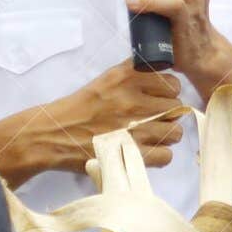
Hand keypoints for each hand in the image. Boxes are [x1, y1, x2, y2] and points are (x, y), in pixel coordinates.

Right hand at [40, 60, 185, 175]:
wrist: (55, 133)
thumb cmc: (79, 107)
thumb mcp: (105, 80)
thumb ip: (132, 76)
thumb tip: (161, 80)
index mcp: (126, 78)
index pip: (172, 82)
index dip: (168, 92)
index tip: (159, 98)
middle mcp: (134, 100)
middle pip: (176, 107)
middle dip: (168, 114)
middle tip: (154, 119)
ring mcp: (136, 128)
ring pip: (175, 132)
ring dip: (166, 135)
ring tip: (151, 136)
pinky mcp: (133, 153)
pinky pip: (167, 155)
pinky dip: (160, 155)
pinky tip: (147, 151)